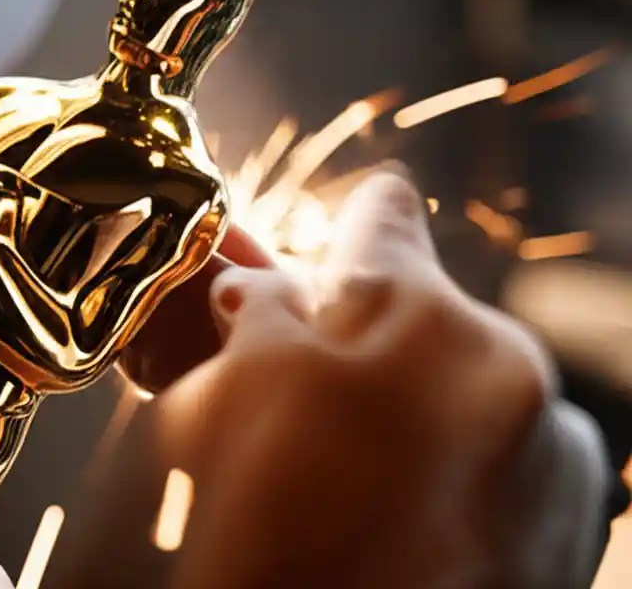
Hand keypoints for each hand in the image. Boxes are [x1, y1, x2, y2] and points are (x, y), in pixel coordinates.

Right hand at [56, 173, 608, 587]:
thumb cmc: (235, 562)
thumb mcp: (196, 417)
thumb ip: (245, 323)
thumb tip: (258, 287)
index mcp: (414, 320)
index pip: (383, 215)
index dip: (334, 238)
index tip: (315, 267)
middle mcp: (511, 375)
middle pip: (427, 317)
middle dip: (362, 350)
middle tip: (297, 418)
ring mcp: (555, 467)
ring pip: (470, 396)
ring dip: (412, 420)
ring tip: (343, 497)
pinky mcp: (573, 538)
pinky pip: (510, 470)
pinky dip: (458, 482)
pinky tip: (397, 533)